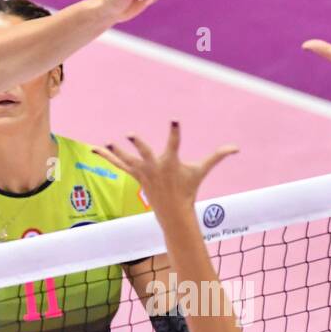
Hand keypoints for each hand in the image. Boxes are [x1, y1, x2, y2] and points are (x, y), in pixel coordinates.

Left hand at [93, 122, 236, 216]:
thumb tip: (236, 148)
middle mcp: (154, 166)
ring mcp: (143, 172)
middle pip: (145, 153)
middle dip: (138, 145)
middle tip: (130, 134)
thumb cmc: (188, 188)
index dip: (174, 132)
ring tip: (107, 142)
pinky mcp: (135, 175)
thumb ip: (217, 157)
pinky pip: (118, 164)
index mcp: (171, 162)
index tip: (174, 120)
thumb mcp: (202, 171)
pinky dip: (107, 157)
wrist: (173, 211)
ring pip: (127, 160)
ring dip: (116, 152)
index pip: (174, 143)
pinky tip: (94, 149)